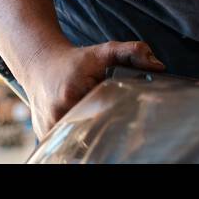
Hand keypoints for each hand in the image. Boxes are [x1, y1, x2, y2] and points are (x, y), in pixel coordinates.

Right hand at [26, 40, 163, 138]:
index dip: (120, 119)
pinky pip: (68, 147)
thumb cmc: (74, 61)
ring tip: (108, 132)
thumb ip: (132, 52)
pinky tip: (92, 136)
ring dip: (94, 140)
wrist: (40, 65)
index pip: (103, 116)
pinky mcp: (44, 136)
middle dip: (110, 132)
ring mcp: (48, 128)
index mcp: (71, 95)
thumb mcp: (104, 51)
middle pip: (92, 134)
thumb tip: (158, 66)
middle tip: (130, 134)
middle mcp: (57, 115)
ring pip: (79, 144)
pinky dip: (81, 142)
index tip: (135, 125)